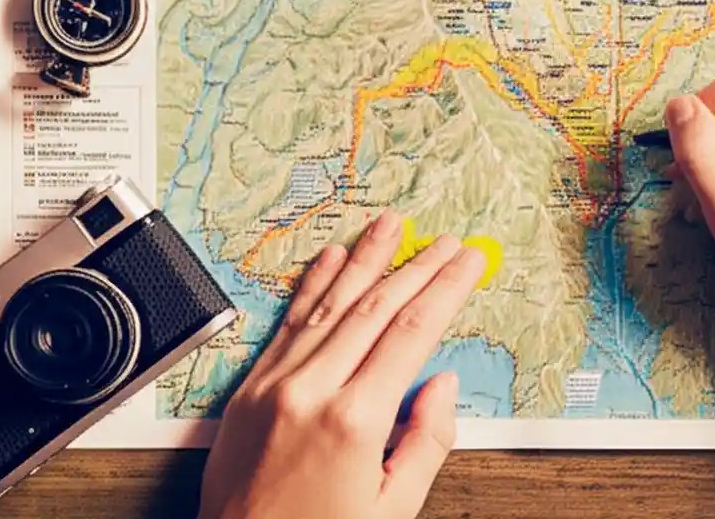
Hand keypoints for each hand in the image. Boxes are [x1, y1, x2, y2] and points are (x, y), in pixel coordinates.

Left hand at [197, 210, 484, 518]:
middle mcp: (310, 391)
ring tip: (389, 225)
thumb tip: (441, 384)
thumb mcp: (391, 510)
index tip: (468, 262)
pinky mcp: (247, 391)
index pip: (412, 333)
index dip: (445, 290)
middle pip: (374, 309)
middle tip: (443, 241)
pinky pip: (286, 323)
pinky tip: (330, 258)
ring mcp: (273, 386)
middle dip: (415, 268)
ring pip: (328, 305)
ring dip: (364, 260)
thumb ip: (425, 443)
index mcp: (354, 421)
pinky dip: (311, 285)